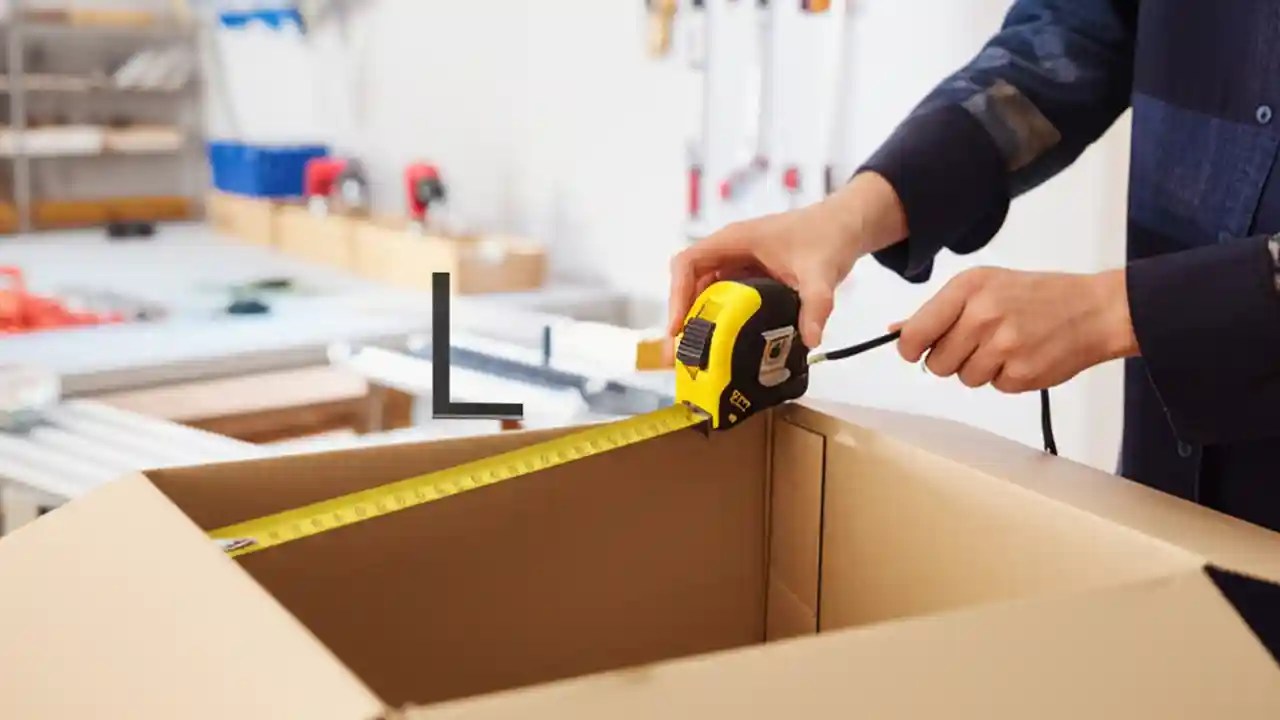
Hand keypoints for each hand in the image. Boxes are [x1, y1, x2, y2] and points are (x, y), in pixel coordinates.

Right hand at [667, 171, 907, 348]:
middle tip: (683, 352)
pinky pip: (724, 300)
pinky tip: (724, 345)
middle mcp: (729, 251)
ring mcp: (738, 265)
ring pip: (705, 294)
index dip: (677, 295)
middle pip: (690, 283)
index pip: (688, 263)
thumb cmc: (828, 235)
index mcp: (735, 240)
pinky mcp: (749, 279)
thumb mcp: (822, 271)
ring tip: (698, 354)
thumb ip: (816, 304)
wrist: (846, 226)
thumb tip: (810, 339)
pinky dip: (719, 322)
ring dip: (699, 322)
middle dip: (684, 317)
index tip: (678, 327)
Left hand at [895, 267, 1139, 392]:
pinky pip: (994, 387)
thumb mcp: (985, 286)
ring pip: (964, 378)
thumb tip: (896, 331)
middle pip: (937, 363)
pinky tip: (1023, 356)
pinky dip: (1005, 378)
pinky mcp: (1022, 373)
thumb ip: (939, 310)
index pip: (916, 333)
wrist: (1095, 310)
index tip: (916, 351)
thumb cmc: (1036, 296)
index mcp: (968, 288)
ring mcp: (1003, 346)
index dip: (911, 348)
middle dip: (951, 359)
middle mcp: (983, 315)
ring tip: (1005, 347)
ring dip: (980, 369)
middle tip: (977, 344)